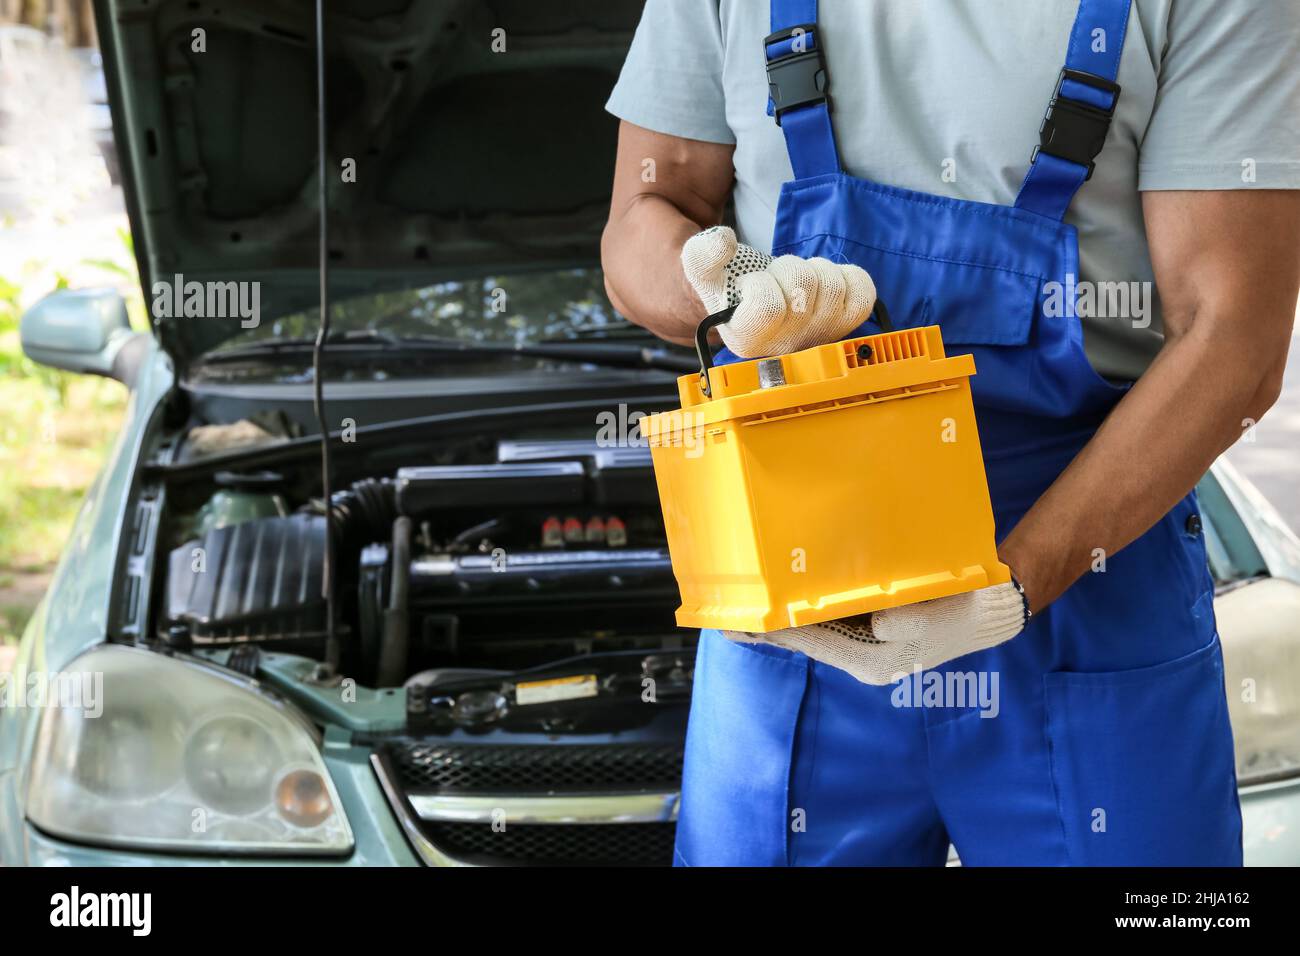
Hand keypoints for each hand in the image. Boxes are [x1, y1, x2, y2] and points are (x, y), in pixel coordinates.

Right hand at [681, 226, 876, 356]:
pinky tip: (826, 283)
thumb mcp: (706, 274)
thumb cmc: (733, 289)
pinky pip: (864, 291)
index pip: (767, 307)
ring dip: (815, 269)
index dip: (761, 283)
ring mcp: (822, 336)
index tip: (751, 285)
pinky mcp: (848, 324)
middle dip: (788, 268)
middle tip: (776, 279)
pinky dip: (848, 276)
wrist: (759, 302)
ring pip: (833, 285)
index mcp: (749, 340)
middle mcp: (788, 346)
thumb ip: (701, 255)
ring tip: (799, 281)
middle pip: (804, 287)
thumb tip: (724, 241)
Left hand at [723, 581, 1028, 685]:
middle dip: (768, 627)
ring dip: (783, 619)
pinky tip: (789, 600)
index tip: (735, 624)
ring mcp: (868, 647)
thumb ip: (901, 619)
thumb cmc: (961, 609)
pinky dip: (807, 611)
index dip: (769, 631)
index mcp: (871, 659)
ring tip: (747, 607)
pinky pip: (832, 622)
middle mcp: (863, 658)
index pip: (807, 642)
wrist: (991, 609)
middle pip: (804, 639)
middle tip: (726, 616)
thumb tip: (875, 617)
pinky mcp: (874, 631)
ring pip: (815, 631)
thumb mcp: (932, 614)